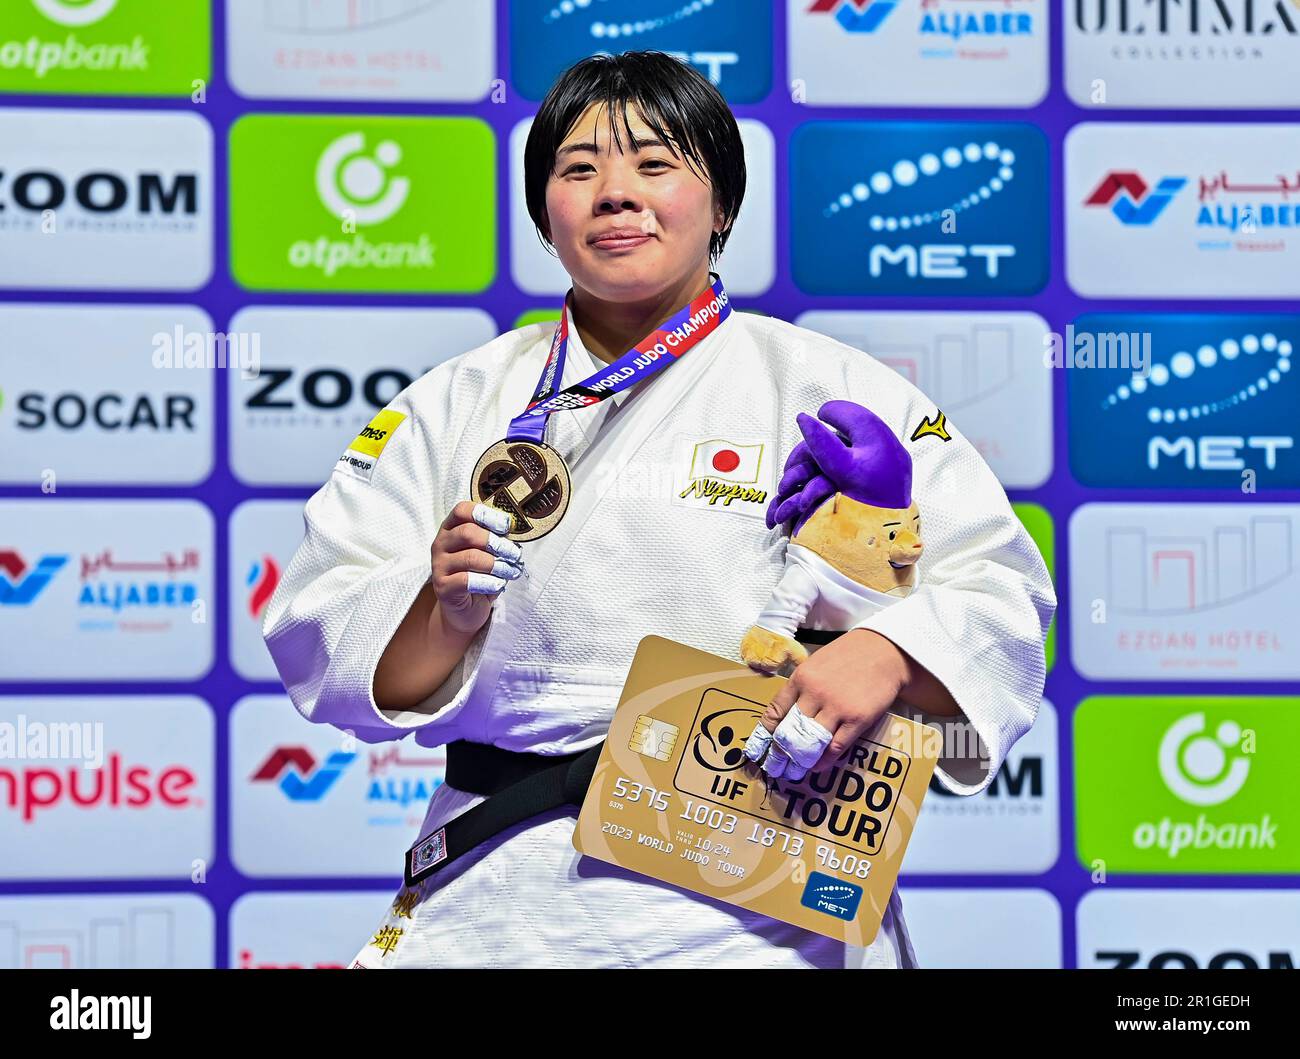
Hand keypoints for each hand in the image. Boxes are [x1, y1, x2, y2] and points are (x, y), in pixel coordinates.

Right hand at [429, 501, 524, 635]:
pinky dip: (488, 582)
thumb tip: (513, 529)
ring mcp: (439, 565)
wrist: (466, 608)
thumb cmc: (480, 575)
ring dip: (497, 565)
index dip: (486, 515)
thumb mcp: (489, 553)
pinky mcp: (442, 587)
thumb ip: (496, 538)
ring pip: (470, 557)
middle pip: (468, 532)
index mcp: (451, 528)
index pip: (463, 510)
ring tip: (511, 572)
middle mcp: (440, 544)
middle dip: (496, 543)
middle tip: (514, 554)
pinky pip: (466, 580)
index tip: (506, 527)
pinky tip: (498, 585)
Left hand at [742, 629, 908, 780]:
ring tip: (793, 771)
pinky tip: (817, 766)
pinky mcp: (857, 719)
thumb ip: (801, 686)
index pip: (775, 711)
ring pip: (810, 741)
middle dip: (779, 752)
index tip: (760, 748)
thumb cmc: (848, 656)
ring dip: (800, 760)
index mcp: (801, 678)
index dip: (765, 734)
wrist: (884, 651)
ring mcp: (836, 708)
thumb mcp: (816, 663)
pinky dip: (824, 760)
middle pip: (790, 730)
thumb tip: (785, 711)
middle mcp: (815, 694)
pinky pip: (836, 746)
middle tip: (774, 767)